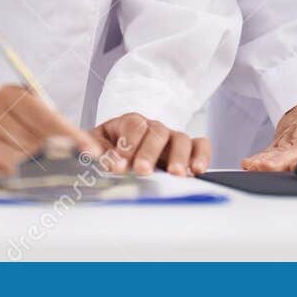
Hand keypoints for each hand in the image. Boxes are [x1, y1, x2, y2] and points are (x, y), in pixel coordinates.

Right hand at [0, 84, 101, 176]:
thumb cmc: (8, 121)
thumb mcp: (27, 107)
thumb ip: (52, 120)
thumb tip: (85, 148)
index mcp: (7, 95)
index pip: (46, 118)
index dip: (72, 137)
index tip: (91, 152)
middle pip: (36, 145)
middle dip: (61, 159)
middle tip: (81, 170)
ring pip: (23, 166)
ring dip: (44, 175)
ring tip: (59, 178)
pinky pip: (7, 181)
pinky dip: (24, 185)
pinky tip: (35, 186)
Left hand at [92, 113, 210, 176]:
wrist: (119, 158)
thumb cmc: (108, 151)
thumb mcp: (96, 148)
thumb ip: (94, 150)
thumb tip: (95, 153)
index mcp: (130, 122)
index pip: (134, 125)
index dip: (127, 144)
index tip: (119, 165)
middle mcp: (153, 127)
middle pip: (157, 132)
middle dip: (150, 152)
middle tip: (143, 170)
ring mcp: (172, 138)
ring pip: (181, 139)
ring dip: (179, 156)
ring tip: (176, 174)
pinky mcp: (187, 150)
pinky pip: (200, 145)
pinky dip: (202, 155)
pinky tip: (197, 170)